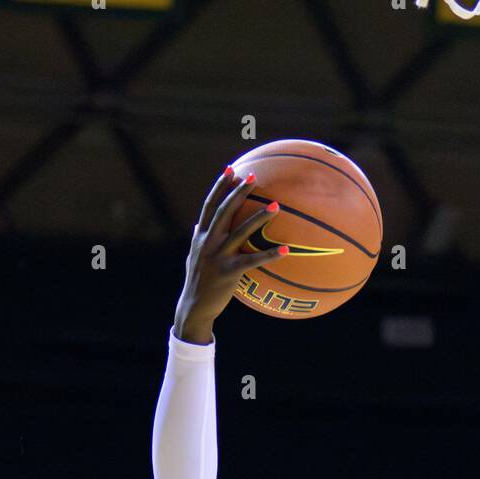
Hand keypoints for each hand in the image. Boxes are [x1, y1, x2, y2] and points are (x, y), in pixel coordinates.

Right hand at [173, 167, 287, 342]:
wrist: (194, 308)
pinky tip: (285, 250)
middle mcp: (208, 243)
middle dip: (238, 192)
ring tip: (276, 206)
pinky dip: (269, 255)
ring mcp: (218, 257)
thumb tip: (198, 225)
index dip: (220, 187)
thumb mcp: (194, 257)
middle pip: (224, 211)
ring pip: (240, 232)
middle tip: (254, 177)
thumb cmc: (198, 283)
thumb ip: (198, 240)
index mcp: (201, 237)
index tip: (231, 170)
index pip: (210, 205)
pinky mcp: (228, 273)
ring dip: (259, 217)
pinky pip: (252, 261)